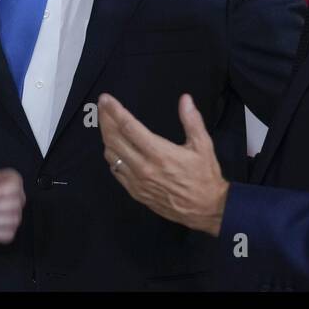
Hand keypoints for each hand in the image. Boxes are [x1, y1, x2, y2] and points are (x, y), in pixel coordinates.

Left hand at [98, 93, 228, 235]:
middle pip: (114, 139)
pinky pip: (116, 170)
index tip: (106, 99)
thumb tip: (185, 99)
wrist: (206, 209)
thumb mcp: (203, 145)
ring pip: (112, 155)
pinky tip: (115, 147)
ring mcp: (137, 181)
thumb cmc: (204, 176)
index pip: (129, 127)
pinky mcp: (135, 192)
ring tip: (108, 123)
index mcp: (159, 153)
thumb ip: (192, 120)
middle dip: (105, 119)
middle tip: (102, 106)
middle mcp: (144, 167)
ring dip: (107, 137)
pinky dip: (112, 155)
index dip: (115, 111)